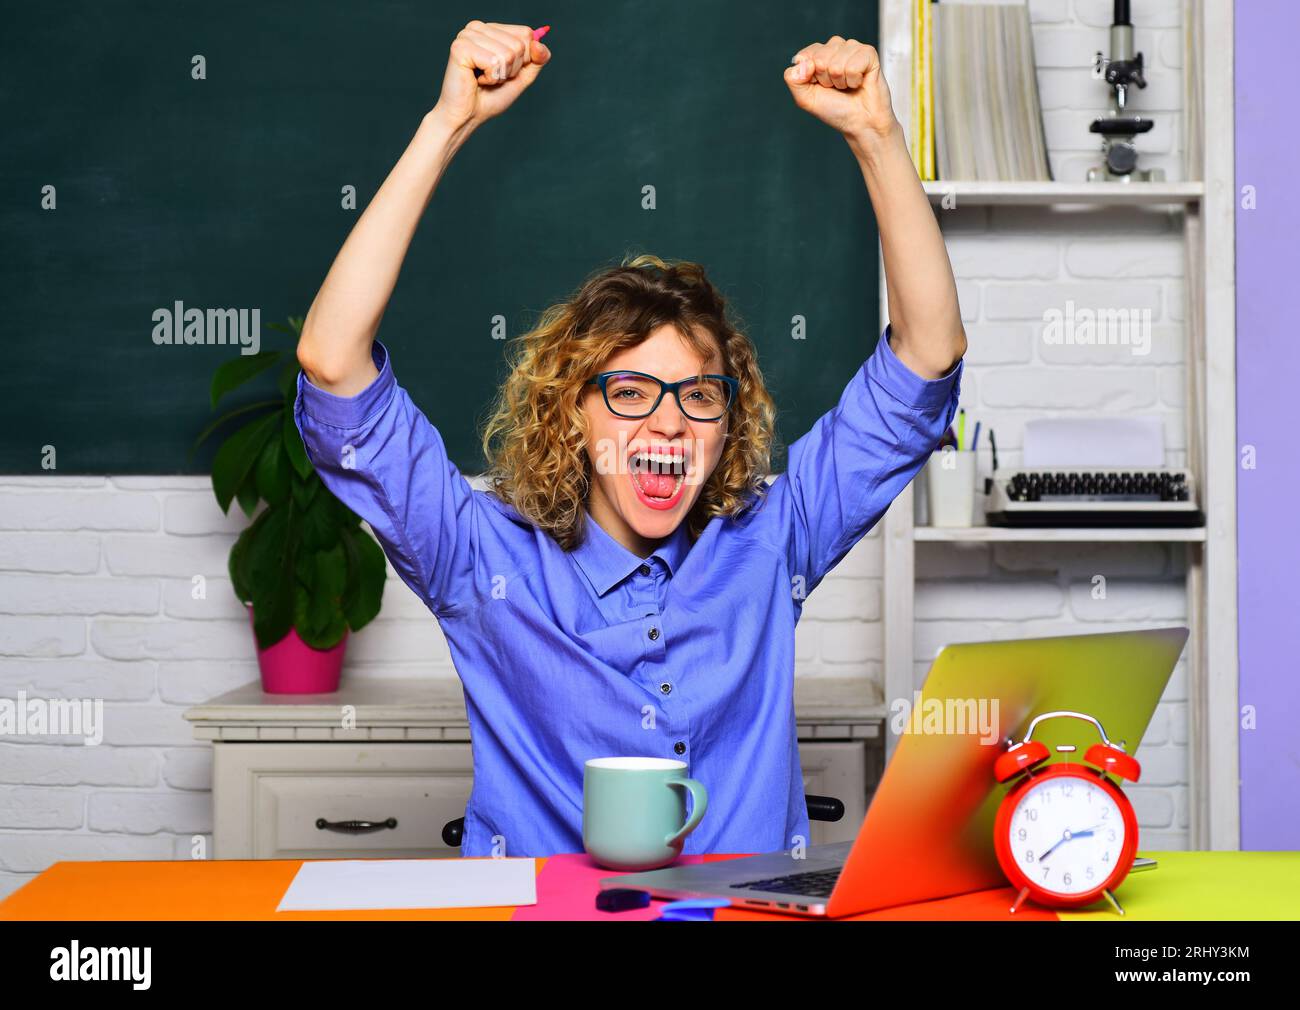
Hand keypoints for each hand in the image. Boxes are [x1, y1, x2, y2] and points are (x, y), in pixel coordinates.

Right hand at [432, 21, 550, 130]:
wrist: (467, 116)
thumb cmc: (490, 97)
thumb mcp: (521, 77)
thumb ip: (536, 60)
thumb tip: (539, 44)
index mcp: (491, 29)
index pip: (525, 34)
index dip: (523, 60)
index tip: (504, 70)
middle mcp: (478, 27)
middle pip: (519, 44)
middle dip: (511, 69)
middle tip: (492, 77)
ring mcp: (467, 35)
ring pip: (508, 53)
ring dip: (500, 74)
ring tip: (483, 79)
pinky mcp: (460, 47)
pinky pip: (493, 61)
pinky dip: (490, 77)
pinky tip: (477, 79)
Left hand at [784, 36, 898, 142]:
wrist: (860, 122)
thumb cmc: (836, 109)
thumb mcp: (806, 99)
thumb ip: (793, 80)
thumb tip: (801, 62)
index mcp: (817, 56)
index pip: (804, 56)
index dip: (810, 77)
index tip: (821, 87)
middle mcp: (834, 48)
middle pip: (819, 58)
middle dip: (826, 79)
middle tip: (836, 88)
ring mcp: (852, 48)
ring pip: (836, 62)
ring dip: (841, 81)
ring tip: (847, 86)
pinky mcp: (868, 53)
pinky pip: (853, 65)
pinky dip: (854, 80)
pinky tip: (858, 82)